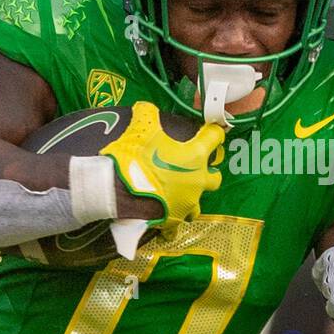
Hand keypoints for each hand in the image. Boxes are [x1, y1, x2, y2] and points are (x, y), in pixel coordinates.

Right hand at [100, 101, 224, 225]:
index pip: (214, 139)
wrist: (118, 191)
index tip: (209, 131)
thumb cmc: (135, 157)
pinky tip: (163, 216)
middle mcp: (197, 182)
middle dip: (209, 173)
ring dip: (191, 198)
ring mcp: (186, 204)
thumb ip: (146, 114)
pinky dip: (171, 221)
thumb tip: (144, 107)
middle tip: (195, 169)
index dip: (212, 133)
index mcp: (195, 157)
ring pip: (198, 205)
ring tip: (179, 194)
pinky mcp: (172, 221)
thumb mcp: (140, 128)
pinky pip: (176, 226)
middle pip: (215, 178)